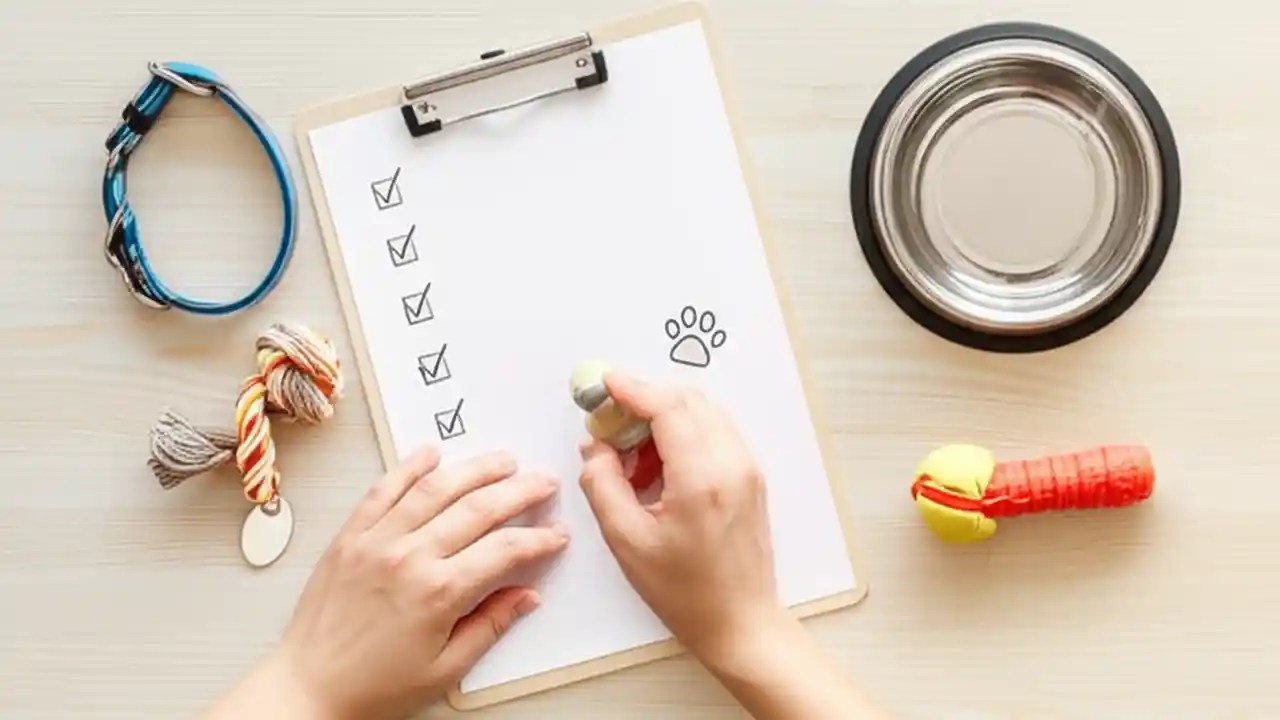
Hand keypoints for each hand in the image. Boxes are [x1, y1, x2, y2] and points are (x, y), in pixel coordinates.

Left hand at [205, 447, 568, 719]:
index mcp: (438, 593)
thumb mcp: (444, 669)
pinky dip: (409, 467)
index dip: (538, 539)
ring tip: (503, 461)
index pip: (505, 550)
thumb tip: (526, 597)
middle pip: (478, 508)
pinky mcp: (350, 536)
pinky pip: (383, 490)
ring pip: (436, 488)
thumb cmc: (372, 687)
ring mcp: (376, 541)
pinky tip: (431, 454)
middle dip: (520, 491)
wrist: (307, 688)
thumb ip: (490, 625)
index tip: (555, 534)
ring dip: (476, 468)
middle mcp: (409, 557)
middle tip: (543, 483)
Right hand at [578, 377, 887, 719]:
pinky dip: (682, 435)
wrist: (741, 622)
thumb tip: (595, 447)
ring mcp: (747, 468)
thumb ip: (603, 484)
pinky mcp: (750, 477)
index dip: (631, 388)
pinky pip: (714, 434)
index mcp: (702, 478)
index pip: (667, 407)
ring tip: (632, 461)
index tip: (603, 384)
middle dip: (644, 401)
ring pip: (702, 413)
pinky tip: (658, 470)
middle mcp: (732, 463)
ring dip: (663, 420)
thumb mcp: (627, 541)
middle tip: (610, 425)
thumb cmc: (686, 592)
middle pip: (687, 400)